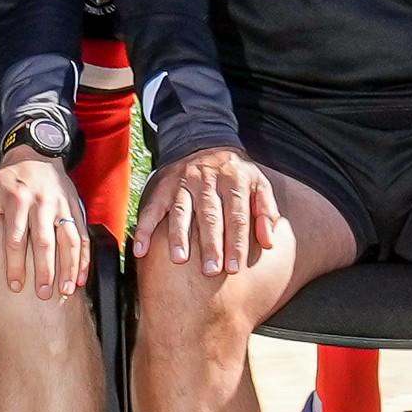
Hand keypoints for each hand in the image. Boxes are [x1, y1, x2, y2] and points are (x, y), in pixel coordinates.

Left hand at [0, 152, 88, 300]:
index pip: (16, 238)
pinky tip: (81, 277)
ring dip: (69, 267)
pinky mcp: (75, 209)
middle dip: (45, 270)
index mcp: (18, 200)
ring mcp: (62, 207)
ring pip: (69, 240)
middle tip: (43, 294)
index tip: (14, 285)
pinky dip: (84, 258)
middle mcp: (42, 204)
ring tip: (66, 290)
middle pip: (44, 242)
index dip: (15, 264)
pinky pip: (83, 236)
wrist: (36, 156)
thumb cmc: (7, 181)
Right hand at [135, 147, 289, 283]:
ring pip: (181, 211)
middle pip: (209, 216)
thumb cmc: (236, 173)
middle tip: (211, 271)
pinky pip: (152, 208)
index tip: (235, 268)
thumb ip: (266, 212)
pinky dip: (145, 228)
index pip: (236, 216)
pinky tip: (141, 249)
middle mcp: (208, 181)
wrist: (205, 140)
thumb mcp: (259, 184)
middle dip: (210, 244)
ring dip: (179, 236)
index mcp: (234, 182)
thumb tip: (269, 242)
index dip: (236, 243)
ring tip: (179, 259)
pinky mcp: (164, 186)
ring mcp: (183, 182)